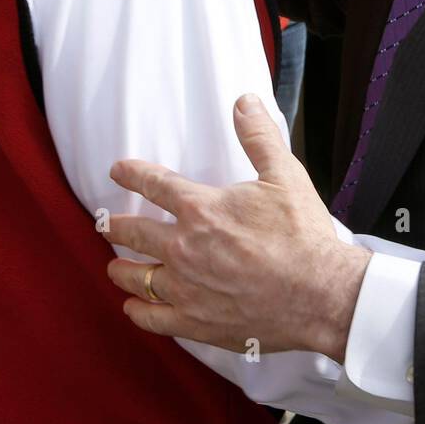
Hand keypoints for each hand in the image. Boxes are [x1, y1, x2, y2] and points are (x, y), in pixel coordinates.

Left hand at [105, 95, 371, 360]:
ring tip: (115, 267)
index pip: (155, 185)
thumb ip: (259, 137)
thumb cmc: (303, 235)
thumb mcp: (285, 176)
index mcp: (202, 209)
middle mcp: (184, 248)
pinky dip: (138, 311)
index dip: (133, 174)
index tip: (117, 170)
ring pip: (136, 278)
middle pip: (135, 233)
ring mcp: (186, 288)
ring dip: (121, 270)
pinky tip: (134, 307)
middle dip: (117, 226)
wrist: (319, 294)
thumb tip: (244, 101)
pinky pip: (153, 318)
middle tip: (105, 224)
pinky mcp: (195, 321)